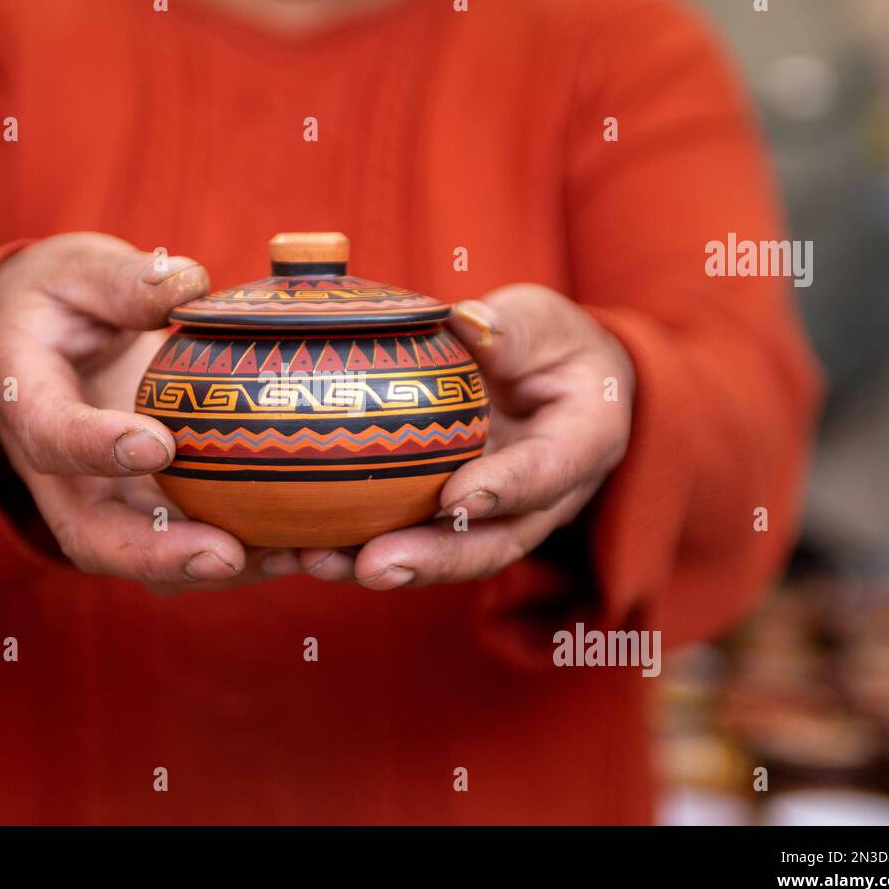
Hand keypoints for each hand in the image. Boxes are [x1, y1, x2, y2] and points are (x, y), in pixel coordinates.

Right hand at [0, 233, 296, 589]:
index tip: (157, 446)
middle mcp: (59, 472)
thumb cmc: (61, 300)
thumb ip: (122, 280)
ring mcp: (102, 500)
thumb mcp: (77, 270)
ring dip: (210, 569)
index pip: (49, 432)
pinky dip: (240, 555)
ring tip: (282, 558)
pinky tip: (301, 548)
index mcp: (27, 398)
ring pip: (144, 557)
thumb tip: (186, 281)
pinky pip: (184, 546)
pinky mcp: (146, 511)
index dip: (96, 447)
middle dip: (157, 555)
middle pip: (93, 535)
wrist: (42, 343)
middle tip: (225, 555)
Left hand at [298, 283, 633, 588]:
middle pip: (495, 543)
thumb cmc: (549, 344)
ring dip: (385, 567)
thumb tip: (468, 321)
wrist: (555, 383)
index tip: (456, 497)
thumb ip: (513, 328)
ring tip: (321, 564)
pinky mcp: (454, 523)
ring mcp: (498, 519)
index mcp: (583, 441)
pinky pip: (413, 543)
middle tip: (376, 565)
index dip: (504, 489)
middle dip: (434, 559)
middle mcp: (546, 498)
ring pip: (449, 558)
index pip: (547, 472)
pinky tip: (304, 551)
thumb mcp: (543, 321)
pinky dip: (359, 553)